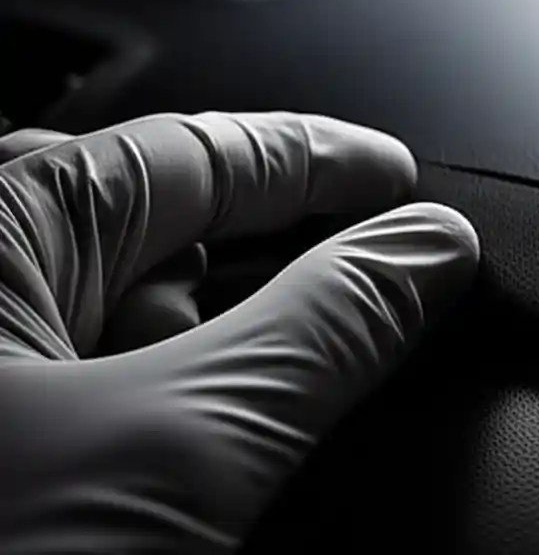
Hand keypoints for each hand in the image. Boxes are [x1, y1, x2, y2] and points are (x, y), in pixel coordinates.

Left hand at [0, 113, 479, 552]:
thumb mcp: (183, 446)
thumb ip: (327, 329)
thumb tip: (427, 250)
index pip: (190, 156)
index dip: (315, 162)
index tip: (401, 183)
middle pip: (162, 233)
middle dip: (276, 254)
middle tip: (380, 278)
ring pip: (133, 323)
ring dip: (232, 341)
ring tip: (297, 379)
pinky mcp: (14, 452)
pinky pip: (108, 396)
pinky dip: (185, 404)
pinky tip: (213, 442)